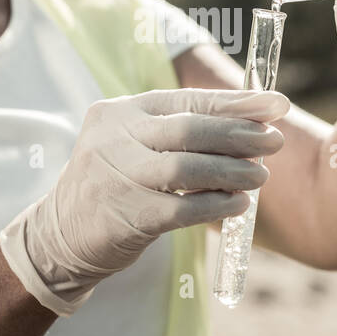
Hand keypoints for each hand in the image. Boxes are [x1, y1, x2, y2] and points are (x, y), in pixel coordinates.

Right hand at [0, 88, 287, 315]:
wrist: (60, 235)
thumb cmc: (114, 184)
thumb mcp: (133, 145)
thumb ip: (179, 133)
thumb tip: (252, 125)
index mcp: (120, 112)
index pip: (186, 100)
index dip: (235, 103)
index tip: (276, 104)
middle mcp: (113, 137)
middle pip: (188, 130)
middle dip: (238, 135)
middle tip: (274, 142)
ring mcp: (115, 176)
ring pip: (186, 169)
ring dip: (231, 172)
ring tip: (260, 176)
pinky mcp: (125, 215)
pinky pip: (180, 209)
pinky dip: (215, 206)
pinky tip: (238, 205)